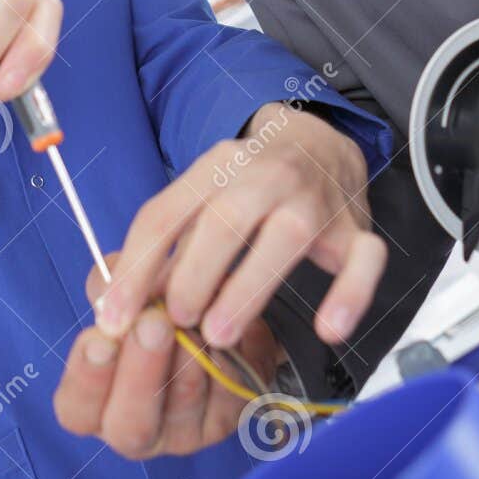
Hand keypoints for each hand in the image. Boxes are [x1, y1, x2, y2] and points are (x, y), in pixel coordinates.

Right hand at [53, 251, 284, 457]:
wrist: (220, 312)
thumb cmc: (159, 303)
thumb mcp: (131, 284)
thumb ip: (112, 284)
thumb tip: (109, 293)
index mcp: (96, 401)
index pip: (77, 408)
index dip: (87, 378)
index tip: (101, 339)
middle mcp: (134, 429)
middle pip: (130, 426)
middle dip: (141, 372)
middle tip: (154, 324)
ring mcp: (183, 434)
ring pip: (184, 405)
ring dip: (188, 357)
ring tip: (193, 318)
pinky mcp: (225, 422)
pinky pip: (226, 395)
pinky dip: (225, 358)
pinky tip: (223, 329)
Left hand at [93, 104, 385, 351]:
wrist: (321, 142)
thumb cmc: (248, 187)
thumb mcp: (203, 197)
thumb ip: (169, 249)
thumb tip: (122, 307)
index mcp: (214, 167)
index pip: (164, 213)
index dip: (135, 269)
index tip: (113, 319)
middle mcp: (265, 176)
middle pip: (224, 220)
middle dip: (194, 274)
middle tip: (176, 322)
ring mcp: (315, 200)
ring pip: (286, 236)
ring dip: (248, 288)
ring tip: (218, 335)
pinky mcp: (356, 229)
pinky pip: (364, 259)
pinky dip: (350, 295)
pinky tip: (327, 331)